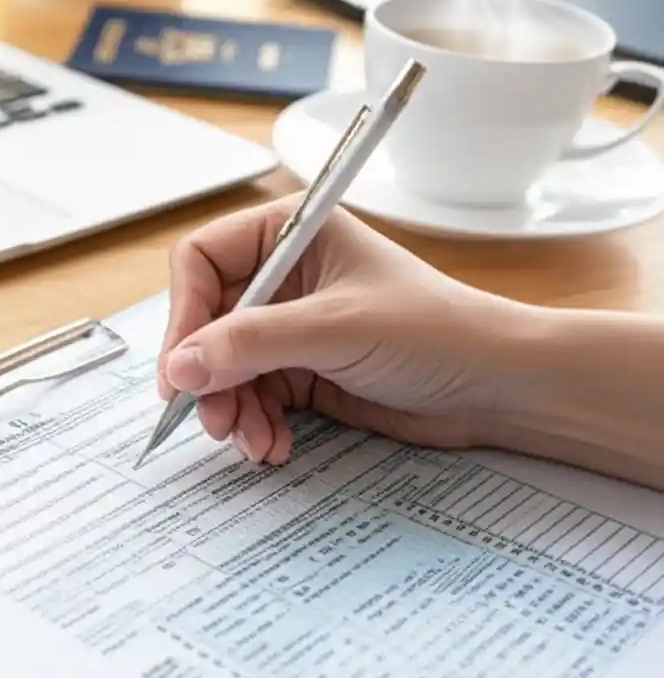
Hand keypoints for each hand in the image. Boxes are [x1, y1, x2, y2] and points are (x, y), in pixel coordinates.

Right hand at [155, 194, 525, 463]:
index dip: (185, 315)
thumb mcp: (335, 329)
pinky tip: (273, 444)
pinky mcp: (301, 369)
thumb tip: (180, 366)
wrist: (496, 387)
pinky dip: (254, 423)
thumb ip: (251, 343)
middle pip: (207, 322)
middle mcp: (283, 275)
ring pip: (224, 366)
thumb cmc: (435, 333)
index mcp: (290, 233)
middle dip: (208, 375)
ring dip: (230, 408)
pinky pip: (251, 395)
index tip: (182, 368)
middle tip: (213, 420)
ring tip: (252, 441)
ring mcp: (290, 324)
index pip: (202, 262)